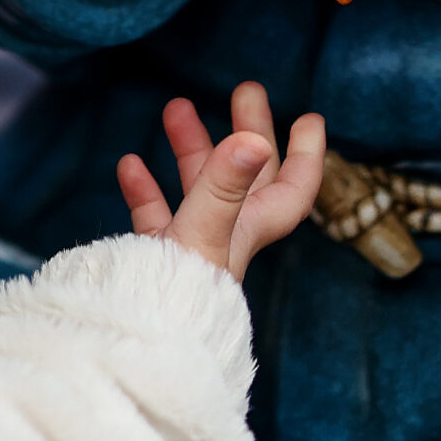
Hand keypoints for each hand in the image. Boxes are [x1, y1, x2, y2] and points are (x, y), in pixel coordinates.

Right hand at [117, 80, 325, 281]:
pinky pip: (155, 215)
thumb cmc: (176, 299)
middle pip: (248, 177)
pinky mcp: (155, 261)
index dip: (306, 154)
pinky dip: (146, 187)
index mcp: (249, 230)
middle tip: (246, 90)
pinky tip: (130, 165)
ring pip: (199, 188)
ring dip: (192, 148)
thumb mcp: (203, 234)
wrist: (135, 350)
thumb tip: (254, 139)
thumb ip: (224, 186)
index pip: (293, 189)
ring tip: (175, 107)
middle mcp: (226, 237)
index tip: (310, 118)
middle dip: (249, 131)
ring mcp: (190, 248)